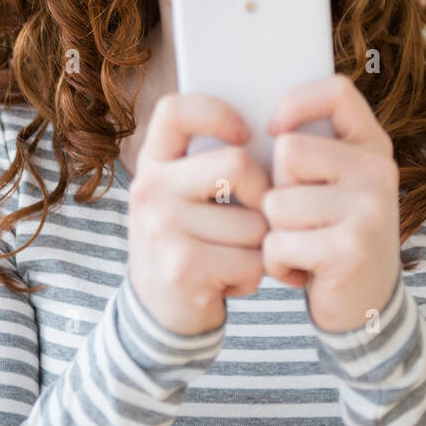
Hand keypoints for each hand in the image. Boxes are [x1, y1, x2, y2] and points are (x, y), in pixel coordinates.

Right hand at [127, 93, 270, 335]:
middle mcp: (150, 190)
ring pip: (254, 221)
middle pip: (238, 163)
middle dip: (263, 195)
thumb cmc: (189, 244)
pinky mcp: (182, 266)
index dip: (216, 113)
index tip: (244, 134)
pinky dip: (254, 275)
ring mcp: (161, 228)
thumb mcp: (183, 197)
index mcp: (153, 164)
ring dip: (260, 246)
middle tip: (254, 218)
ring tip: (233, 256)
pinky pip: (252, 259)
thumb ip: (209, 163)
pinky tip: (230, 280)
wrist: (159, 315)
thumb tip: (275, 130)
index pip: (176, 110)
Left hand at [260, 74, 401, 333]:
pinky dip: (278, 262)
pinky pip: (279, 242)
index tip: (274, 128)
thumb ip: (309, 151)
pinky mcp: (351, 247)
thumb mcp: (331, 186)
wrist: (364, 307)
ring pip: (277, 201)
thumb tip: (252, 123)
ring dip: (275, 232)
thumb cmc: (330, 236)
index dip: (298, 101)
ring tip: (302, 246)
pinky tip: (303, 271)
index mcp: (371, 147)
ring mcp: (369, 208)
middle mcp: (378, 171)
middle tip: (301, 220)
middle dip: (276, 189)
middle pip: (288, 151)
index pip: (338, 91)